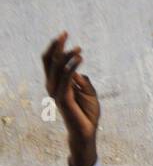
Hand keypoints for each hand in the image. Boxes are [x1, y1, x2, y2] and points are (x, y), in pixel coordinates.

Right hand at [42, 32, 99, 165]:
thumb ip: (82, 81)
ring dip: (67, 55)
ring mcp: (56, 91)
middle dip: (56, 45)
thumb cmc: (88, 114)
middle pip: (49, 60)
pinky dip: (72, 66)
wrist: (87, 132)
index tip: (65, 35)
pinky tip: (80, 58)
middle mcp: (52, 86)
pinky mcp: (63, 97)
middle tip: (65, 33)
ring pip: (56, 67)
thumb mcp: (89, 93)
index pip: (51, 61)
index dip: (56, 47)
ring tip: (79, 48)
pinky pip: (66, 77)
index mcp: (57, 84)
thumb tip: (79, 71)